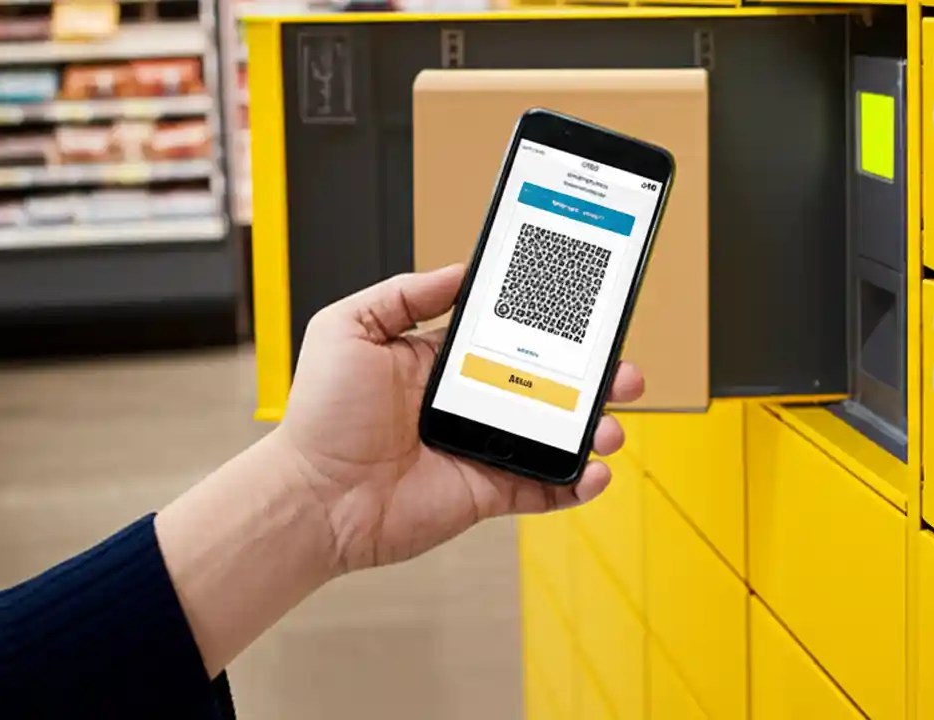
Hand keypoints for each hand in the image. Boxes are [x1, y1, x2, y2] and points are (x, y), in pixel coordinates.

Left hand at [277, 264, 643, 573]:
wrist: (313, 495)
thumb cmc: (320, 415)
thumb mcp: (348, 327)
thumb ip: (403, 293)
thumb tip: (457, 270)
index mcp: (444, 361)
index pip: (511, 335)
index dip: (550, 325)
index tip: (583, 311)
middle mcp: (471, 401)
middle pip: (549, 384)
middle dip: (593, 376)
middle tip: (620, 369)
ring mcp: (484, 447)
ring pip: (557, 435)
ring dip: (594, 427)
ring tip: (611, 423)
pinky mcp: (489, 492)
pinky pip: (544, 489)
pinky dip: (576, 484)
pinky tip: (594, 471)